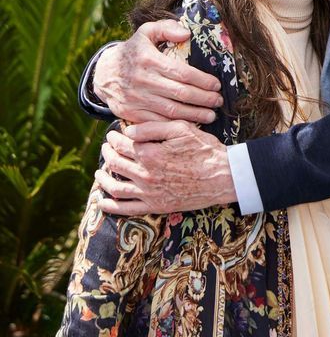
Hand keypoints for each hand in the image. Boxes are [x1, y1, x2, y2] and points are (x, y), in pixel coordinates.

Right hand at [93, 20, 222, 122]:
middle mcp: (142, 80)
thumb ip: (166, 28)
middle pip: (181, 93)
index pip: (182, 73)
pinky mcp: (132, 114)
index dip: (203, 81)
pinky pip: (158, 122)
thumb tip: (186, 33)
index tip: (217, 85)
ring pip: (172, 111)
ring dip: (195, 115)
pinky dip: (175, 125)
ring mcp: (136, 99)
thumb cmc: (133, 52)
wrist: (103, 74)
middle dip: (204, 99)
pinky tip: (190, 124)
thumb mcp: (145, 33)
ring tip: (211, 115)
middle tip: (218, 101)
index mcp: (149, 60)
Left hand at [95, 121, 237, 214]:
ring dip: (103, 178)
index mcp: (150, 154)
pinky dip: (110, 205)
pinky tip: (102, 201)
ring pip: (115, 187)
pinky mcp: (156, 206)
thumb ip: (152, 127)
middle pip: (115, 163)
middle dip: (107, 153)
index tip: (112, 134)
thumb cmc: (205, 150)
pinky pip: (126, 209)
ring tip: (99, 171)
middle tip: (106, 148)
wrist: (224, 177)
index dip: (113, 138)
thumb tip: (128, 131)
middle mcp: (145, 175)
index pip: (121, 144)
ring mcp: (149, 193)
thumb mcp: (181, 129)